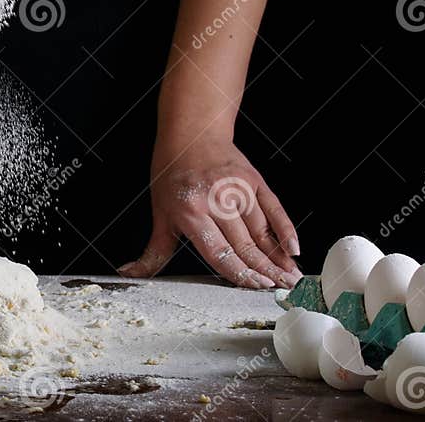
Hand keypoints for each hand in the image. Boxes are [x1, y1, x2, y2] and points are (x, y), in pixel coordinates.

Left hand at [119, 135, 301, 288]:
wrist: (190, 133)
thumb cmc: (172, 174)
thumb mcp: (159, 212)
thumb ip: (153, 251)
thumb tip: (130, 274)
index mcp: (191, 212)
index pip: (219, 252)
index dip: (240, 274)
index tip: (256, 288)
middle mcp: (217, 201)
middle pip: (245, 245)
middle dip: (265, 271)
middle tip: (282, 291)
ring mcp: (238, 189)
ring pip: (262, 231)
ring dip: (278, 257)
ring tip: (291, 278)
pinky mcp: (254, 179)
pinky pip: (274, 208)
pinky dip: (285, 229)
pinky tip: (294, 248)